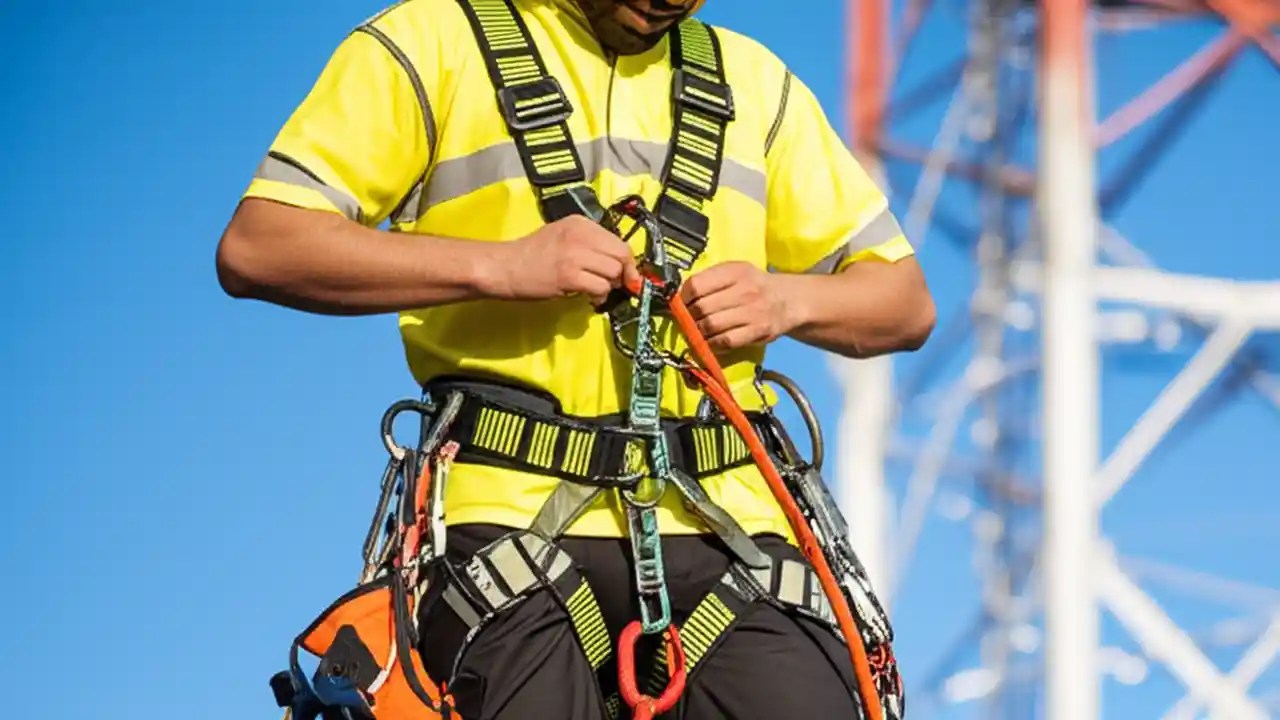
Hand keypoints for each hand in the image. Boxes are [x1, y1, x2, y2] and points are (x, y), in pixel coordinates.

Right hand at [491, 215, 641, 305]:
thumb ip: (589, 245)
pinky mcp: (569, 275)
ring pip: (614, 273)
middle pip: (621, 256)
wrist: (505, 267)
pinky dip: (599, 296)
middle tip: (614, 286)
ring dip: (609, 286)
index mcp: (580, 223)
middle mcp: (580, 234)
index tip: (628, 275)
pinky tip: (588, 298)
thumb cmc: (532, 255)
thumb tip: (620, 264)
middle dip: (623, 274)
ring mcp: (575, 254)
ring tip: (595, 291)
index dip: (628, 262)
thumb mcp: (562, 237)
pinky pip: (600, 287)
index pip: (619, 242)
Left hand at [679, 262, 796, 351]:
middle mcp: (745, 290)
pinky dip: (712, 344)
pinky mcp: (758, 331)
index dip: (682, 297)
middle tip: (688, 320)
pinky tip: (711, 340)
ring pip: (711, 326)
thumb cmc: (755, 285)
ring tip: (698, 330)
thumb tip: (679, 297)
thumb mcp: (736, 272)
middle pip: (702, 307)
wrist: (789, 300)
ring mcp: (753, 312)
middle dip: (689, 316)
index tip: (680, 304)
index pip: (697, 285)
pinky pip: (725, 341)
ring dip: (698, 331)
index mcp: (735, 271)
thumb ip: (710, 279)